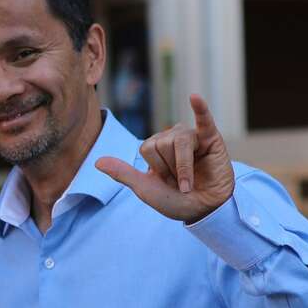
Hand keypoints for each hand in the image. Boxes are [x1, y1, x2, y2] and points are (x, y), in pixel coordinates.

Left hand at [96, 94, 234, 222]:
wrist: (204, 210)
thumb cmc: (176, 200)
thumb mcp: (145, 188)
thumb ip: (123, 174)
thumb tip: (96, 162)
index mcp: (155, 147)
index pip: (146, 147)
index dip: (156, 169)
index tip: (166, 182)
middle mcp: (172, 138)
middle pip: (161, 144)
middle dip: (171, 169)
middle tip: (182, 181)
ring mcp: (192, 136)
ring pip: (178, 141)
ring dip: (183, 167)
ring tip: (191, 179)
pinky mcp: (211, 138)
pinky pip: (204, 120)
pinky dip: (200, 108)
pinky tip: (194, 97)